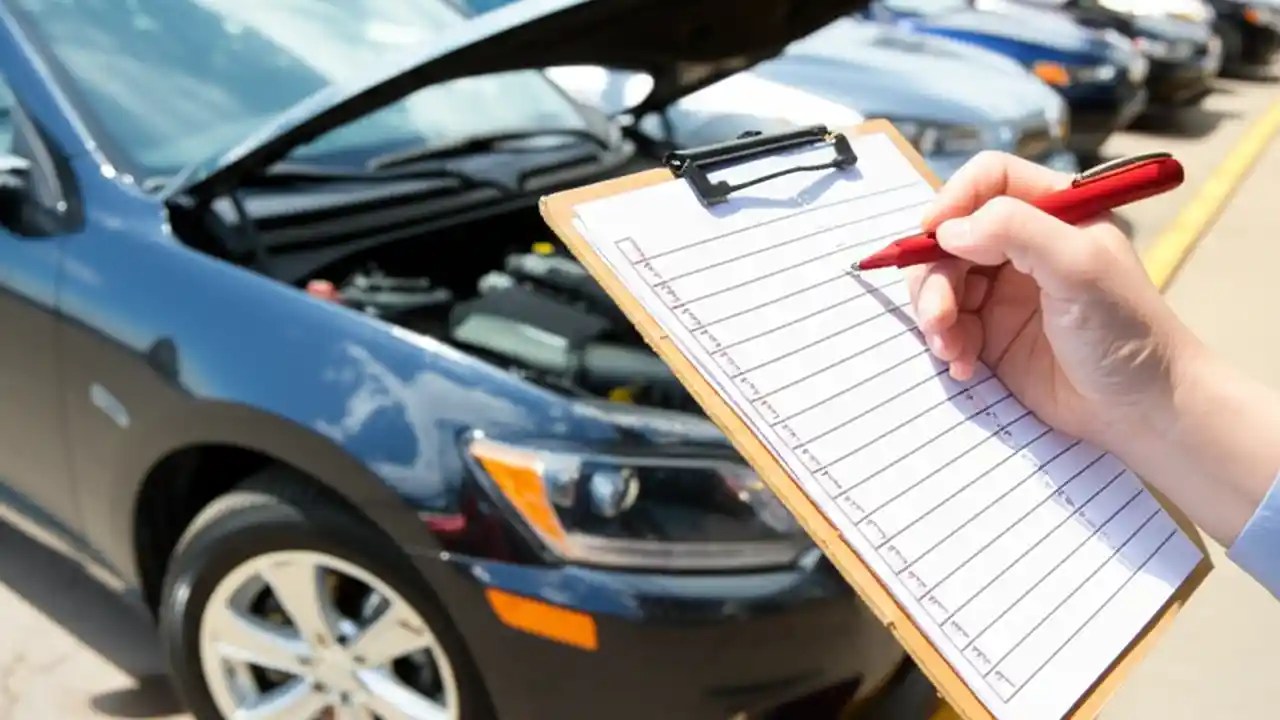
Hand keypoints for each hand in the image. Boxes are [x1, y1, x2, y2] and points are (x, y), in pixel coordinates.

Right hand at [906, 152, 1195, 448]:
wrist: (1140, 410)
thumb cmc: (1126, 331)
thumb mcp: (1079, 266)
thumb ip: (1016, 231)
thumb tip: (948, 230)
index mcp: (1054, 211)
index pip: (990, 179)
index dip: (955, 199)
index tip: (932, 234)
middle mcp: (1023, 244)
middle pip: (951, 235)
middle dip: (936, 274)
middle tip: (939, 315)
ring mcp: (1003, 290)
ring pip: (940, 281)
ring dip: (934, 312)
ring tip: (950, 348)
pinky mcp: (991, 333)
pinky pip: (946, 324)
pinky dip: (945, 342)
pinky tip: (964, 365)